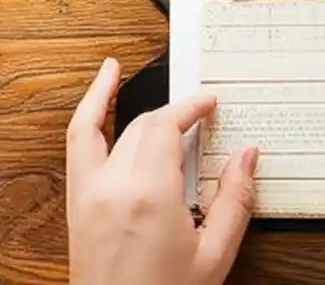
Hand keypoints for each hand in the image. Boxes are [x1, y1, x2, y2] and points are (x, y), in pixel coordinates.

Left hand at [66, 58, 258, 284]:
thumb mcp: (215, 254)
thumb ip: (235, 201)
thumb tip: (248, 158)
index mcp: (149, 194)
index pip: (164, 126)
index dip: (189, 107)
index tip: (209, 102)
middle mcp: (112, 187)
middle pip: (141, 126)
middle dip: (171, 112)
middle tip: (198, 110)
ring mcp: (88, 195)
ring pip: (102, 129)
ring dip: (112, 98)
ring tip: (115, 70)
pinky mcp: (77, 206)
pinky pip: (76, 146)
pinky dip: (83, 116)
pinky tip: (91, 99)